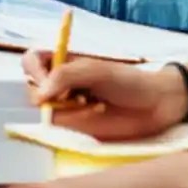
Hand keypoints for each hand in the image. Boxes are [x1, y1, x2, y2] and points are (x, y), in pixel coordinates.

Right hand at [23, 49, 186, 140]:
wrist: (155, 105)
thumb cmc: (128, 80)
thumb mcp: (97, 71)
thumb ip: (65, 76)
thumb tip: (38, 96)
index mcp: (64, 61)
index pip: (32, 61)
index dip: (33, 70)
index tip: (46, 80)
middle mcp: (60, 83)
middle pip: (32, 86)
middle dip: (47, 93)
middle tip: (71, 94)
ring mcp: (65, 105)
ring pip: (43, 109)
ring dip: (64, 107)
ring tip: (90, 103)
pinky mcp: (74, 126)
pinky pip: (58, 125)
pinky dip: (73, 120)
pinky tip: (95, 113)